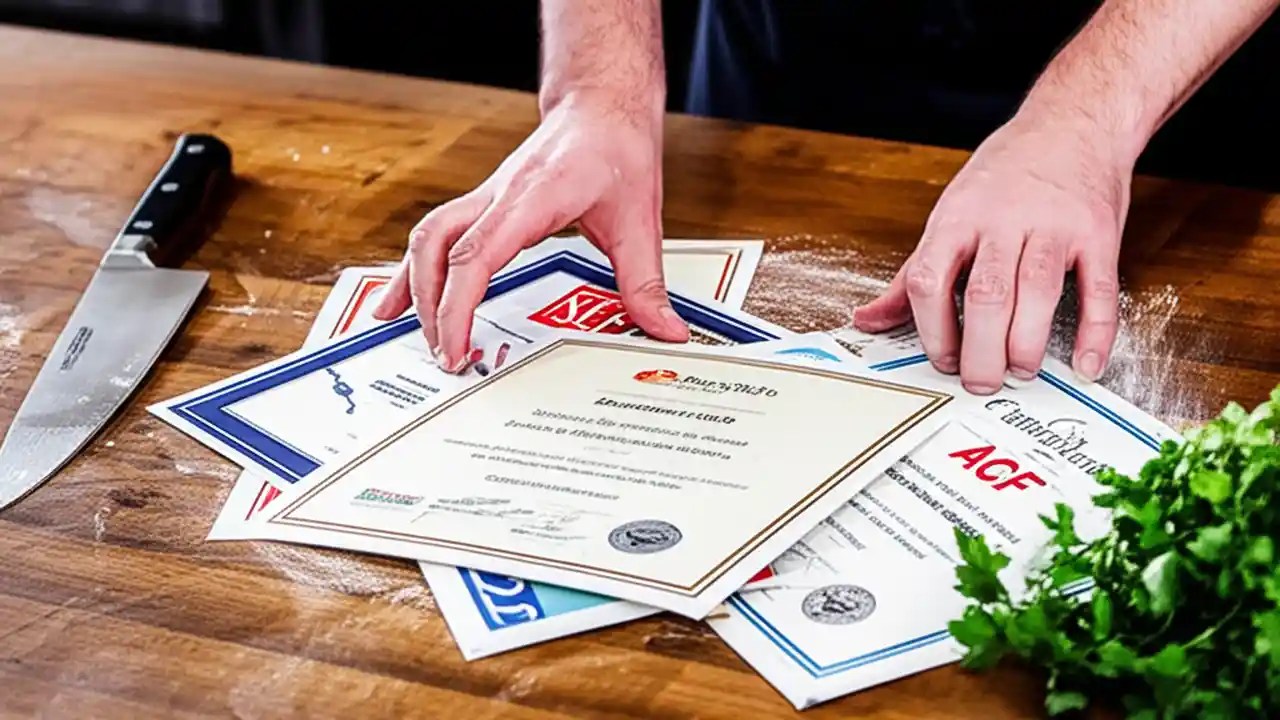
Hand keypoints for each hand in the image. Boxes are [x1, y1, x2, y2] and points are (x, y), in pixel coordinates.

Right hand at [372, 96, 688, 371]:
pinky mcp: (486, 204)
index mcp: (531, 198)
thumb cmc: (616, 148)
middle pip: (438, 247)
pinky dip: (417, 269)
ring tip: (405, 331)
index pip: (477, 255)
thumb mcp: (641, 221)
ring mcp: (486, 198)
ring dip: (414, 286)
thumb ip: (647, 283)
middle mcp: (498, 196)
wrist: (603, 104)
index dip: (457, 305)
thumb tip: (665, 330)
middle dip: (431, 305)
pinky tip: (402, 297)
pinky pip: (438, 235)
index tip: (455, 346)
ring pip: (429, 239)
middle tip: (444, 355)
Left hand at [853, 116, 1131, 392]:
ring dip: (1026, 343)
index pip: (929, 279)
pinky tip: (1084, 364)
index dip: (932, 329)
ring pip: (1037, 291)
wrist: (1074, 122)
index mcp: (957, 219)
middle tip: (981, 381)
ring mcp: (1053, 225)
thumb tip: (868, 319)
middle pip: (985, 294)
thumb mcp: (949, 215)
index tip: (942, 359)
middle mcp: (1003, 220)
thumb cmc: (1005, 176)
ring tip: (1019, 371)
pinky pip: (1097, 291)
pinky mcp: (1098, 234)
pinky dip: (1094, 332)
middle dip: (981, 349)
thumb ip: (912, 274)